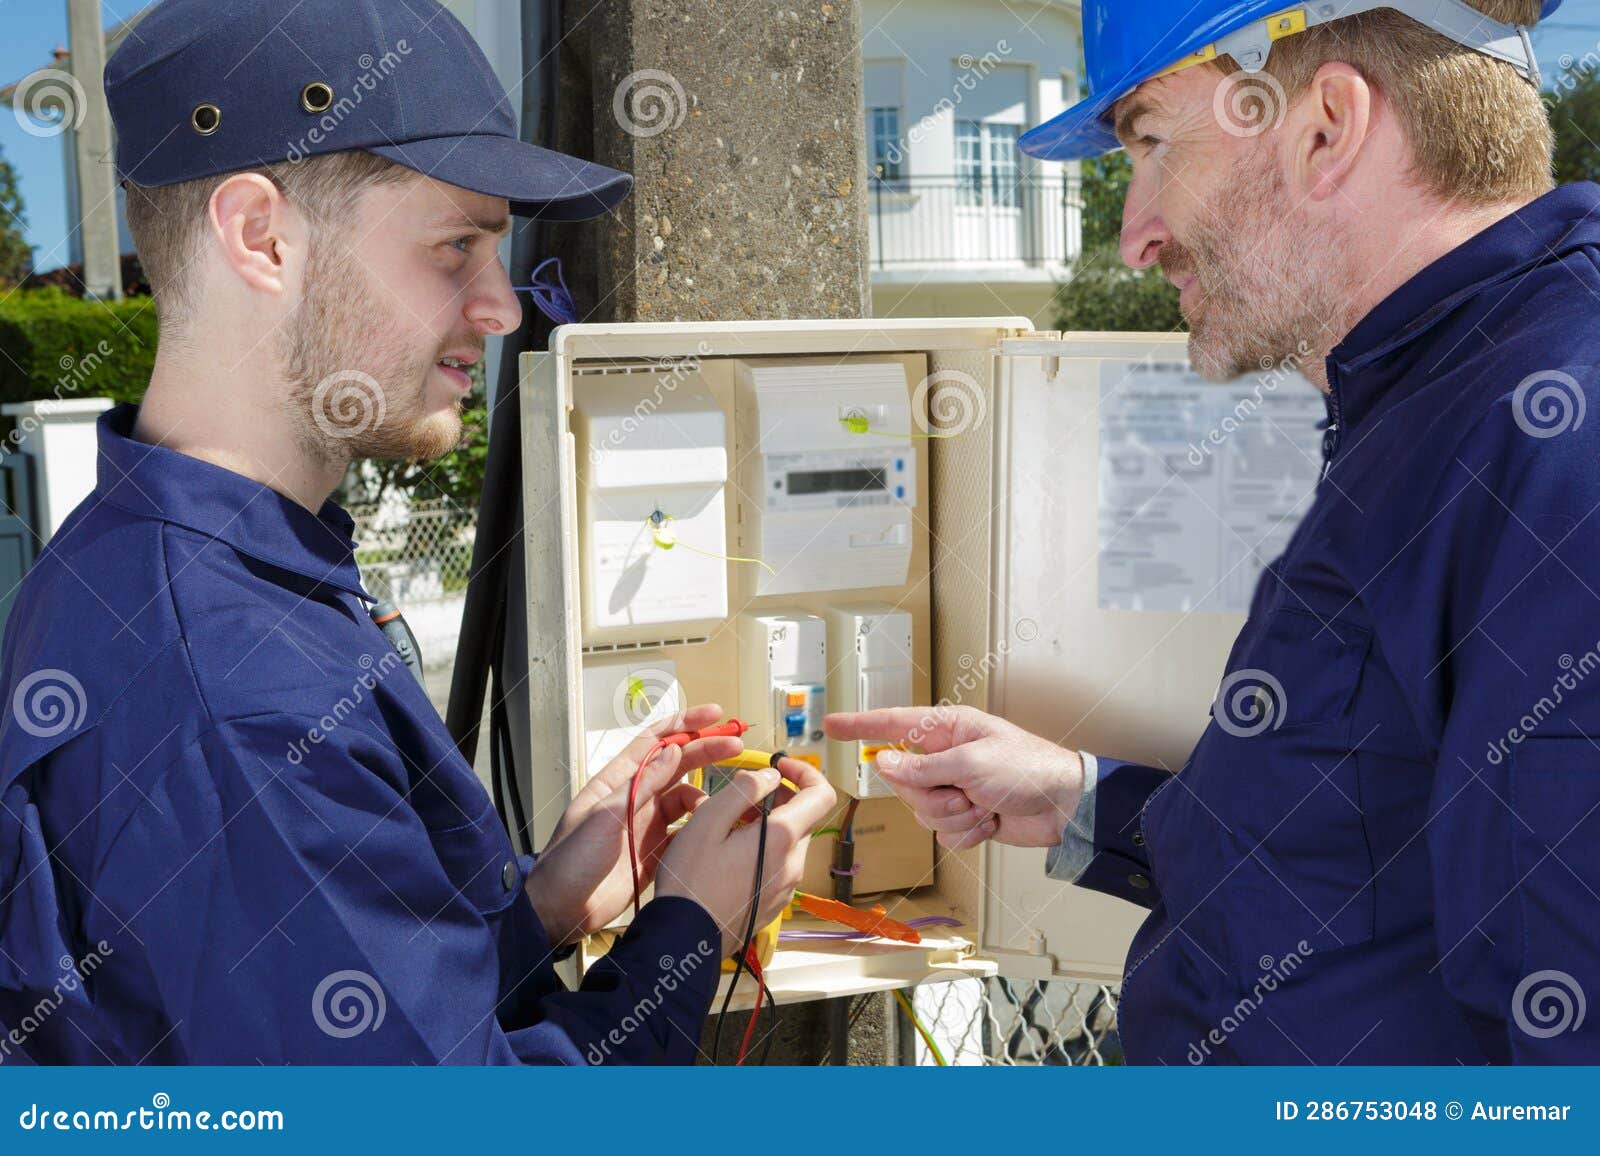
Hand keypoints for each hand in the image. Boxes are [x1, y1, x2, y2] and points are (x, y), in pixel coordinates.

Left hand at [525, 703, 740, 945]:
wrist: (560, 912)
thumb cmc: (570, 861)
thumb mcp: (605, 817)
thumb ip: (642, 784)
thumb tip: (674, 750)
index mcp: (618, 781)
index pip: (655, 741)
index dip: (685, 723)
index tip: (715, 714)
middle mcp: (635, 798)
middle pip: (677, 765)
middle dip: (707, 751)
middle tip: (737, 745)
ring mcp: (646, 825)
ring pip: (685, 799)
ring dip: (706, 796)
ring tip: (723, 803)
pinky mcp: (655, 853)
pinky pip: (686, 833)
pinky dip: (702, 828)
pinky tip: (716, 829)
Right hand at [655, 756, 835, 956]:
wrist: (685, 940)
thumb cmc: (691, 880)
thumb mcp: (707, 822)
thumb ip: (743, 790)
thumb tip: (770, 776)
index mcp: (781, 839)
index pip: (821, 795)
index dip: (806, 772)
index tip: (780, 766)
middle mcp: (793, 864)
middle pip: (803, 818)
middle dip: (778, 799)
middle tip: (739, 800)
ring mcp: (786, 887)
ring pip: (790, 842)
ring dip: (768, 825)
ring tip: (729, 828)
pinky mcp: (775, 903)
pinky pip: (780, 866)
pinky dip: (764, 850)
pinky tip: (731, 856)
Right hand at [824, 704, 1081, 850]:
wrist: (1064, 807)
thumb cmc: (1028, 768)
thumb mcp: (972, 762)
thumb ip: (923, 766)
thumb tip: (883, 762)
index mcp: (947, 729)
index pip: (892, 724)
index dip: (860, 726)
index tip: (831, 725)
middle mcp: (945, 757)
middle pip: (903, 781)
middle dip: (931, 795)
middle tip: (963, 792)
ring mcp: (954, 787)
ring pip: (921, 811)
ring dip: (954, 815)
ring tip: (983, 805)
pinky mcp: (964, 815)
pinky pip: (943, 832)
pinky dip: (967, 832)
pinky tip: (990, 821)